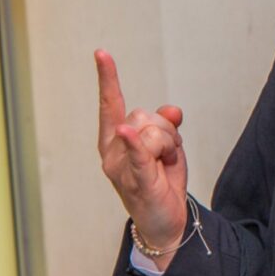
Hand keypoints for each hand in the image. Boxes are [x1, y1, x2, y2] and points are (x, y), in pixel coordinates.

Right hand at [95, 50, 188, 268]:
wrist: (165, 222)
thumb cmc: (162, 181)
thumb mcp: (167, 147)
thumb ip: (167, 126)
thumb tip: (173, 110)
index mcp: (114, 140)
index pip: (111, 104)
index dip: (107, 78)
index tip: (101, 53)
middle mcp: (110, 152)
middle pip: (145, 115)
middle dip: (166, 130)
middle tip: (168, 155)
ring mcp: (121, 168)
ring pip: (152, 131)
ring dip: (170, 145)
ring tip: (165, 166)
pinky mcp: (138, 182)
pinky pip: (138, 156)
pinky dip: (135, 145)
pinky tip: (126, 134)